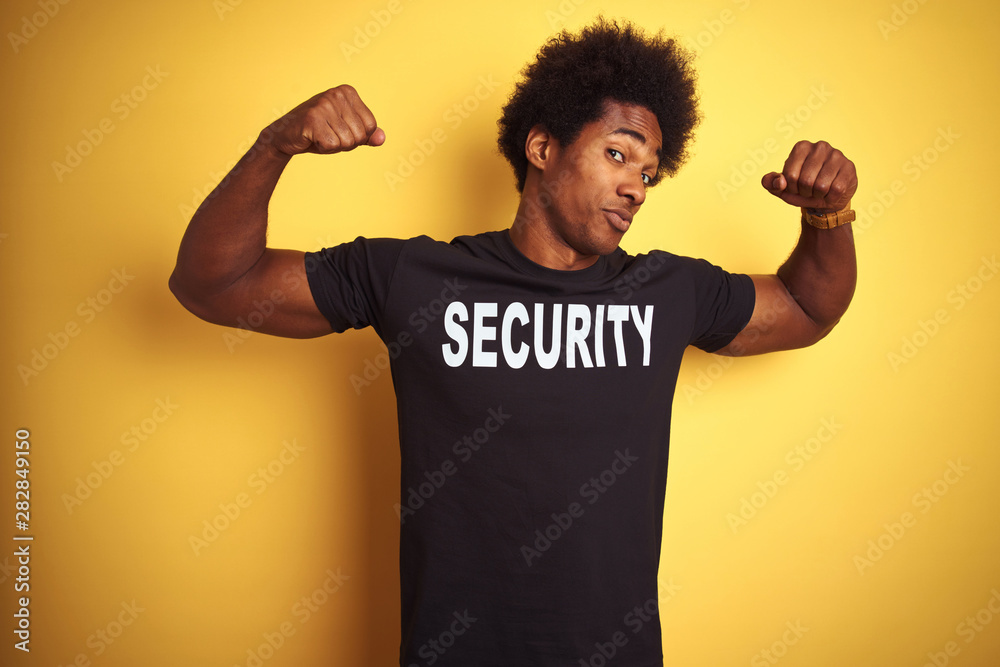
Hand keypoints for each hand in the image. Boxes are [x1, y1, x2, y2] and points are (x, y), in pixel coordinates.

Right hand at [262, 85, 384, 156]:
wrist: (285, 135)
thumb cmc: (319, 133)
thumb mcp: (347, 132)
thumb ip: (367, 135)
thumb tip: (382, 138)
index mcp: (348, 92)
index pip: (371, 126)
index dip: (357, 137)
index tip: (339, 130)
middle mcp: (336, 94)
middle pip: (360, 135)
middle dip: (346, 143)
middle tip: (327, 134)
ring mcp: (324, 104)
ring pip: (347, 142)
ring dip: (333, 146)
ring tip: (320, 136)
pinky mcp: (312, 119)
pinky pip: (332, 145)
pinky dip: (323, 148)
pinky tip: (312, 139)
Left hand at [761, 140, 856, 212]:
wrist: (827, 197)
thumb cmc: (802, 189)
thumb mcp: (782, 187)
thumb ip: (772, 183)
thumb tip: (778, 182)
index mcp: (801, 147)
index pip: (789, 175)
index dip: (790, 188)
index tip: (795, 187)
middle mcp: (820, 146)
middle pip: (805, 181)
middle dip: (804, 192)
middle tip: (809, 190)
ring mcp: (837, 155)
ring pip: (821, 186)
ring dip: (817, 195)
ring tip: (819, 191)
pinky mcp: (849, 167)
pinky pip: (836, 190)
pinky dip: (830, 197)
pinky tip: (831, 192)